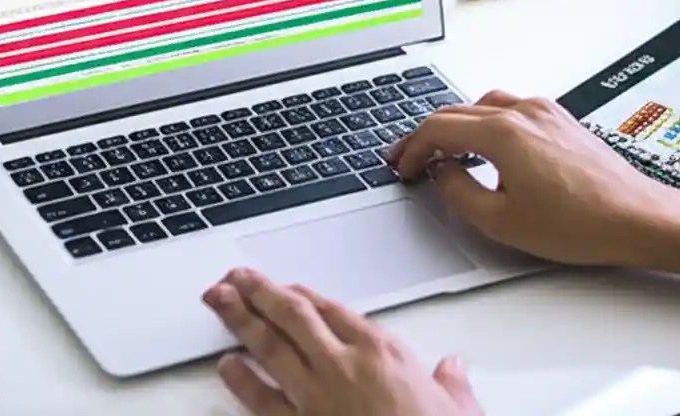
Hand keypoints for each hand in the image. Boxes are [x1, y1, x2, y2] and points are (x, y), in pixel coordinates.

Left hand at [203, 269, 481, 415]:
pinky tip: (226, 364)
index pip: (334, 310)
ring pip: (269, 347)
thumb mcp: (460, 410)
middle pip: (293, 315)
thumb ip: (452, 385)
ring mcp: (316, 397)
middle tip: (236, 276)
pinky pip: (261, 400)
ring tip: (219, 299)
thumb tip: (454, 369)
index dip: (305, 295)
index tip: (289, 288)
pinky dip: (240, 380)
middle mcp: (344, 365)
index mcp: (382, 352)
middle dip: (261, 292)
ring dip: (240, 319)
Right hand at [388, 90, 679, 267]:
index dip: (412, 148)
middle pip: (457, 111)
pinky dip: (485, 123)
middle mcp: (523, 112)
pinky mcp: (561, 120)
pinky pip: (510, 109)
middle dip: (428, 136)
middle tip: (410, 160)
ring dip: (457, 126)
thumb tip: (441, 174)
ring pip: (483, 105)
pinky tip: (485, 147)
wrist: (636, 217)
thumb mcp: (500, 221)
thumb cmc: (580, 223)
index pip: (438, 127)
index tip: (402, 167)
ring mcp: (545, 112)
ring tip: (444, 153)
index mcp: (502, 132)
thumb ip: (457, 192)